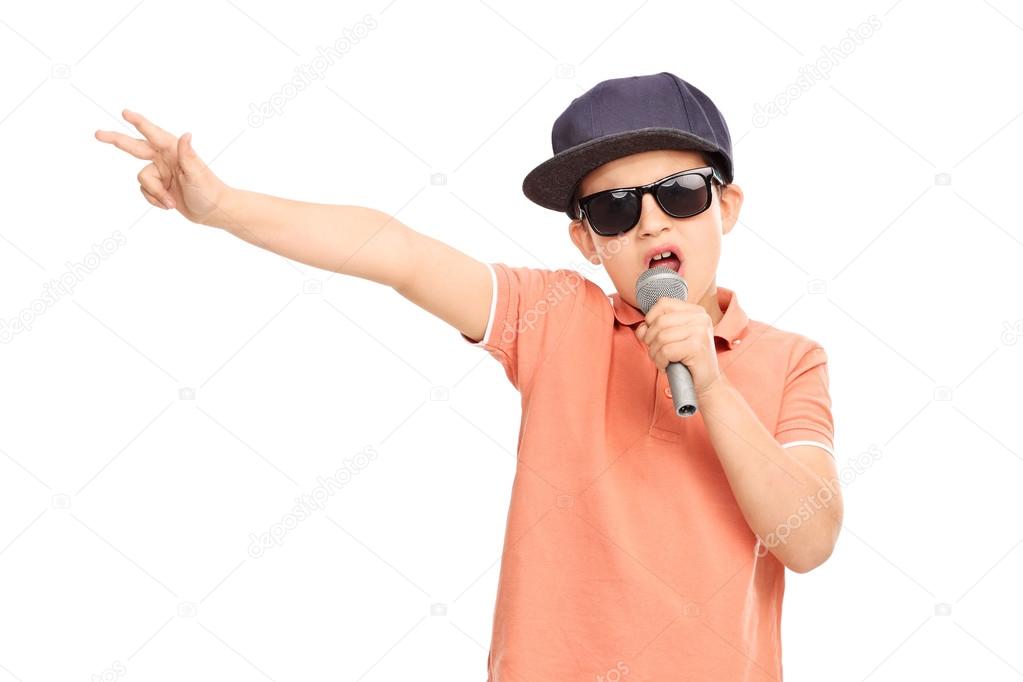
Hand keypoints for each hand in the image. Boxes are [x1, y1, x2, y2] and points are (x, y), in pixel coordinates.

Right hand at [95, 110, 229, 224]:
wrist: (213, 211)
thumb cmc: (209, 191)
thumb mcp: (197, 174)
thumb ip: (188, 155)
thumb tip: (186, 135)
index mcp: (174, 151)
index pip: (153, 134)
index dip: (139, 123)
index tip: (125, 113)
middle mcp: (165, 158)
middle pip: (135, 147)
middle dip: (117, 140)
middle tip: (97, 134)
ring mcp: (161, 172)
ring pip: (142, 179)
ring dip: (154, 193)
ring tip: (172, 202)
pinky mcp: (159, 185)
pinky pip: (145, 191)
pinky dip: (155, 200)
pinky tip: (169, 204)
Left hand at [634, 298, 723, 397]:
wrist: (706, 382)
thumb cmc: (687, 360)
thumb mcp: (671, 338)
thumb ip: (655, 328)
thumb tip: (642, 328)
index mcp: (695, 311)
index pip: (663, 303)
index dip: (650, 319)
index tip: (654, 335)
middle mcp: (700, 318)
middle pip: (659, 322)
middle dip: (650, 340)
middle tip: (657, 353)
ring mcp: (700, 331)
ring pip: (661, 337)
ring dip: (655, 353)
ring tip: (663, 361)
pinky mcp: (697, 347)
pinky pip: (665, 351)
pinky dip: (661, 362)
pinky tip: (667, 367)